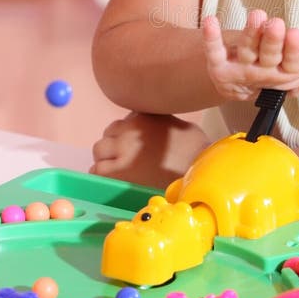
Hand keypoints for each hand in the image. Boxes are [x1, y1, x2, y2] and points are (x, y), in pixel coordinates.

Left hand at [90, 111, 209, 186]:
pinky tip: (118, 181)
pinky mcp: (119, 170)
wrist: (200, 171)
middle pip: (107, 136)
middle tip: (126, 162)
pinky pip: (98, 171)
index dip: (123, 138)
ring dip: (106, 161)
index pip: (119, 125)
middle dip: (113, 148)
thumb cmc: (195, 150)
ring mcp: (123, 149)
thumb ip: (153, 125)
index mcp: (143, 116)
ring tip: (122, 173)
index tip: (131, 150)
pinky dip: (103, 175)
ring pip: (99, 152)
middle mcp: (130, 129)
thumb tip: (140, 133)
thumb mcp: (174, 125)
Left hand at [202, 10, 298, 100]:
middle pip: (269, 57)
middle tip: (277, 24)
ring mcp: (241, 71)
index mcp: (286, 76)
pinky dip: (212, 38)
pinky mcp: (220, 67)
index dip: (293, 51)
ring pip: (247, 51)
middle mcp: (264, 74)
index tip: (296, 34)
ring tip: (257, 15)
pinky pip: (215, 52)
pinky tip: (210, 21)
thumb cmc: (277, 70)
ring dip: (251, 34)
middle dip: (272, 41)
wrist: (239, 85)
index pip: (293, 65)